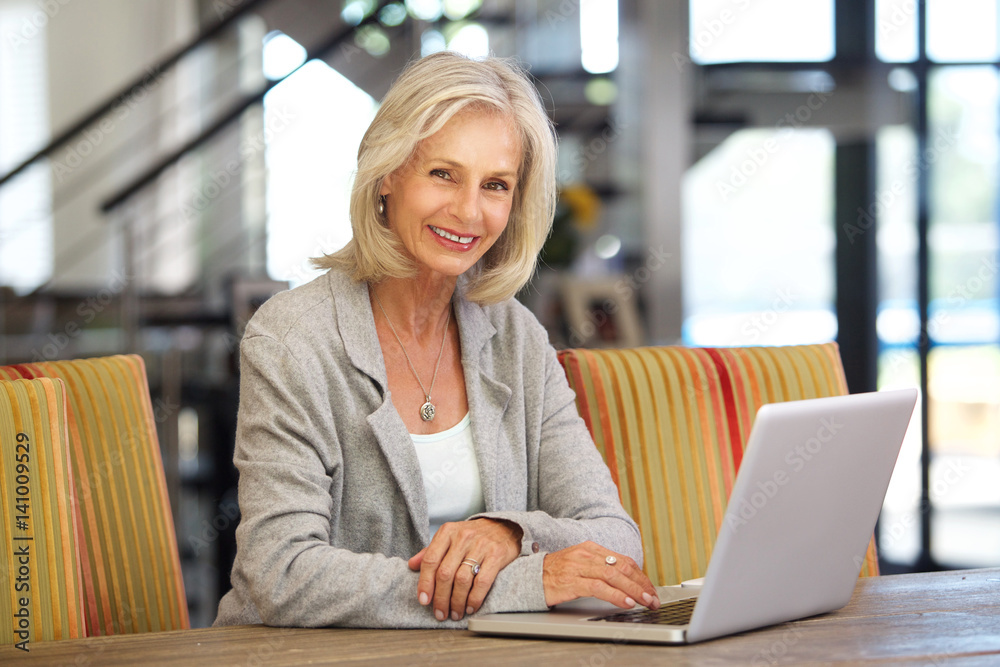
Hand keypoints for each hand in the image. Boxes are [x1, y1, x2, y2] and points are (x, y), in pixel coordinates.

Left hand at [408, 518, 521, 620]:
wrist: (504, 526)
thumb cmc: (473, 535)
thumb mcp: (450, 537)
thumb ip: (431, 551)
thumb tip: (411, 565)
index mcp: (447, 532)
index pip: (430, 560)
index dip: (425, 583)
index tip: (424, 600)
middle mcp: (463, 536)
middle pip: (445, 574)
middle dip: (441, 598)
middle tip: (440, 613)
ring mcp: (480, 545)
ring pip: (462, 580)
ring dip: (457, 602)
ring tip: (455, 613)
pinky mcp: (496, 554)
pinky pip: (482, 582)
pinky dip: (474, 599)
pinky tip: (470, 607)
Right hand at [542, 541, 659, 609]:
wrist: (529, 577)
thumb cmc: (555, 574)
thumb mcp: (580, 565)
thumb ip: (600, 568)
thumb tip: (625, 581)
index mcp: (590, 549)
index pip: (623, 561)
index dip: (641, 576)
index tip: (651, 589)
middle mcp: (586, 555)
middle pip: (622, 567)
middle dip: (642, 584)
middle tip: (654, 598)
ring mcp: (579, 567)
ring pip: (614, 576)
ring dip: (634, 590)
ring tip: (646, 601)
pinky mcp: (571, 581)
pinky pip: (599, 587)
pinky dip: (615, 595)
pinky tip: (626, 602)